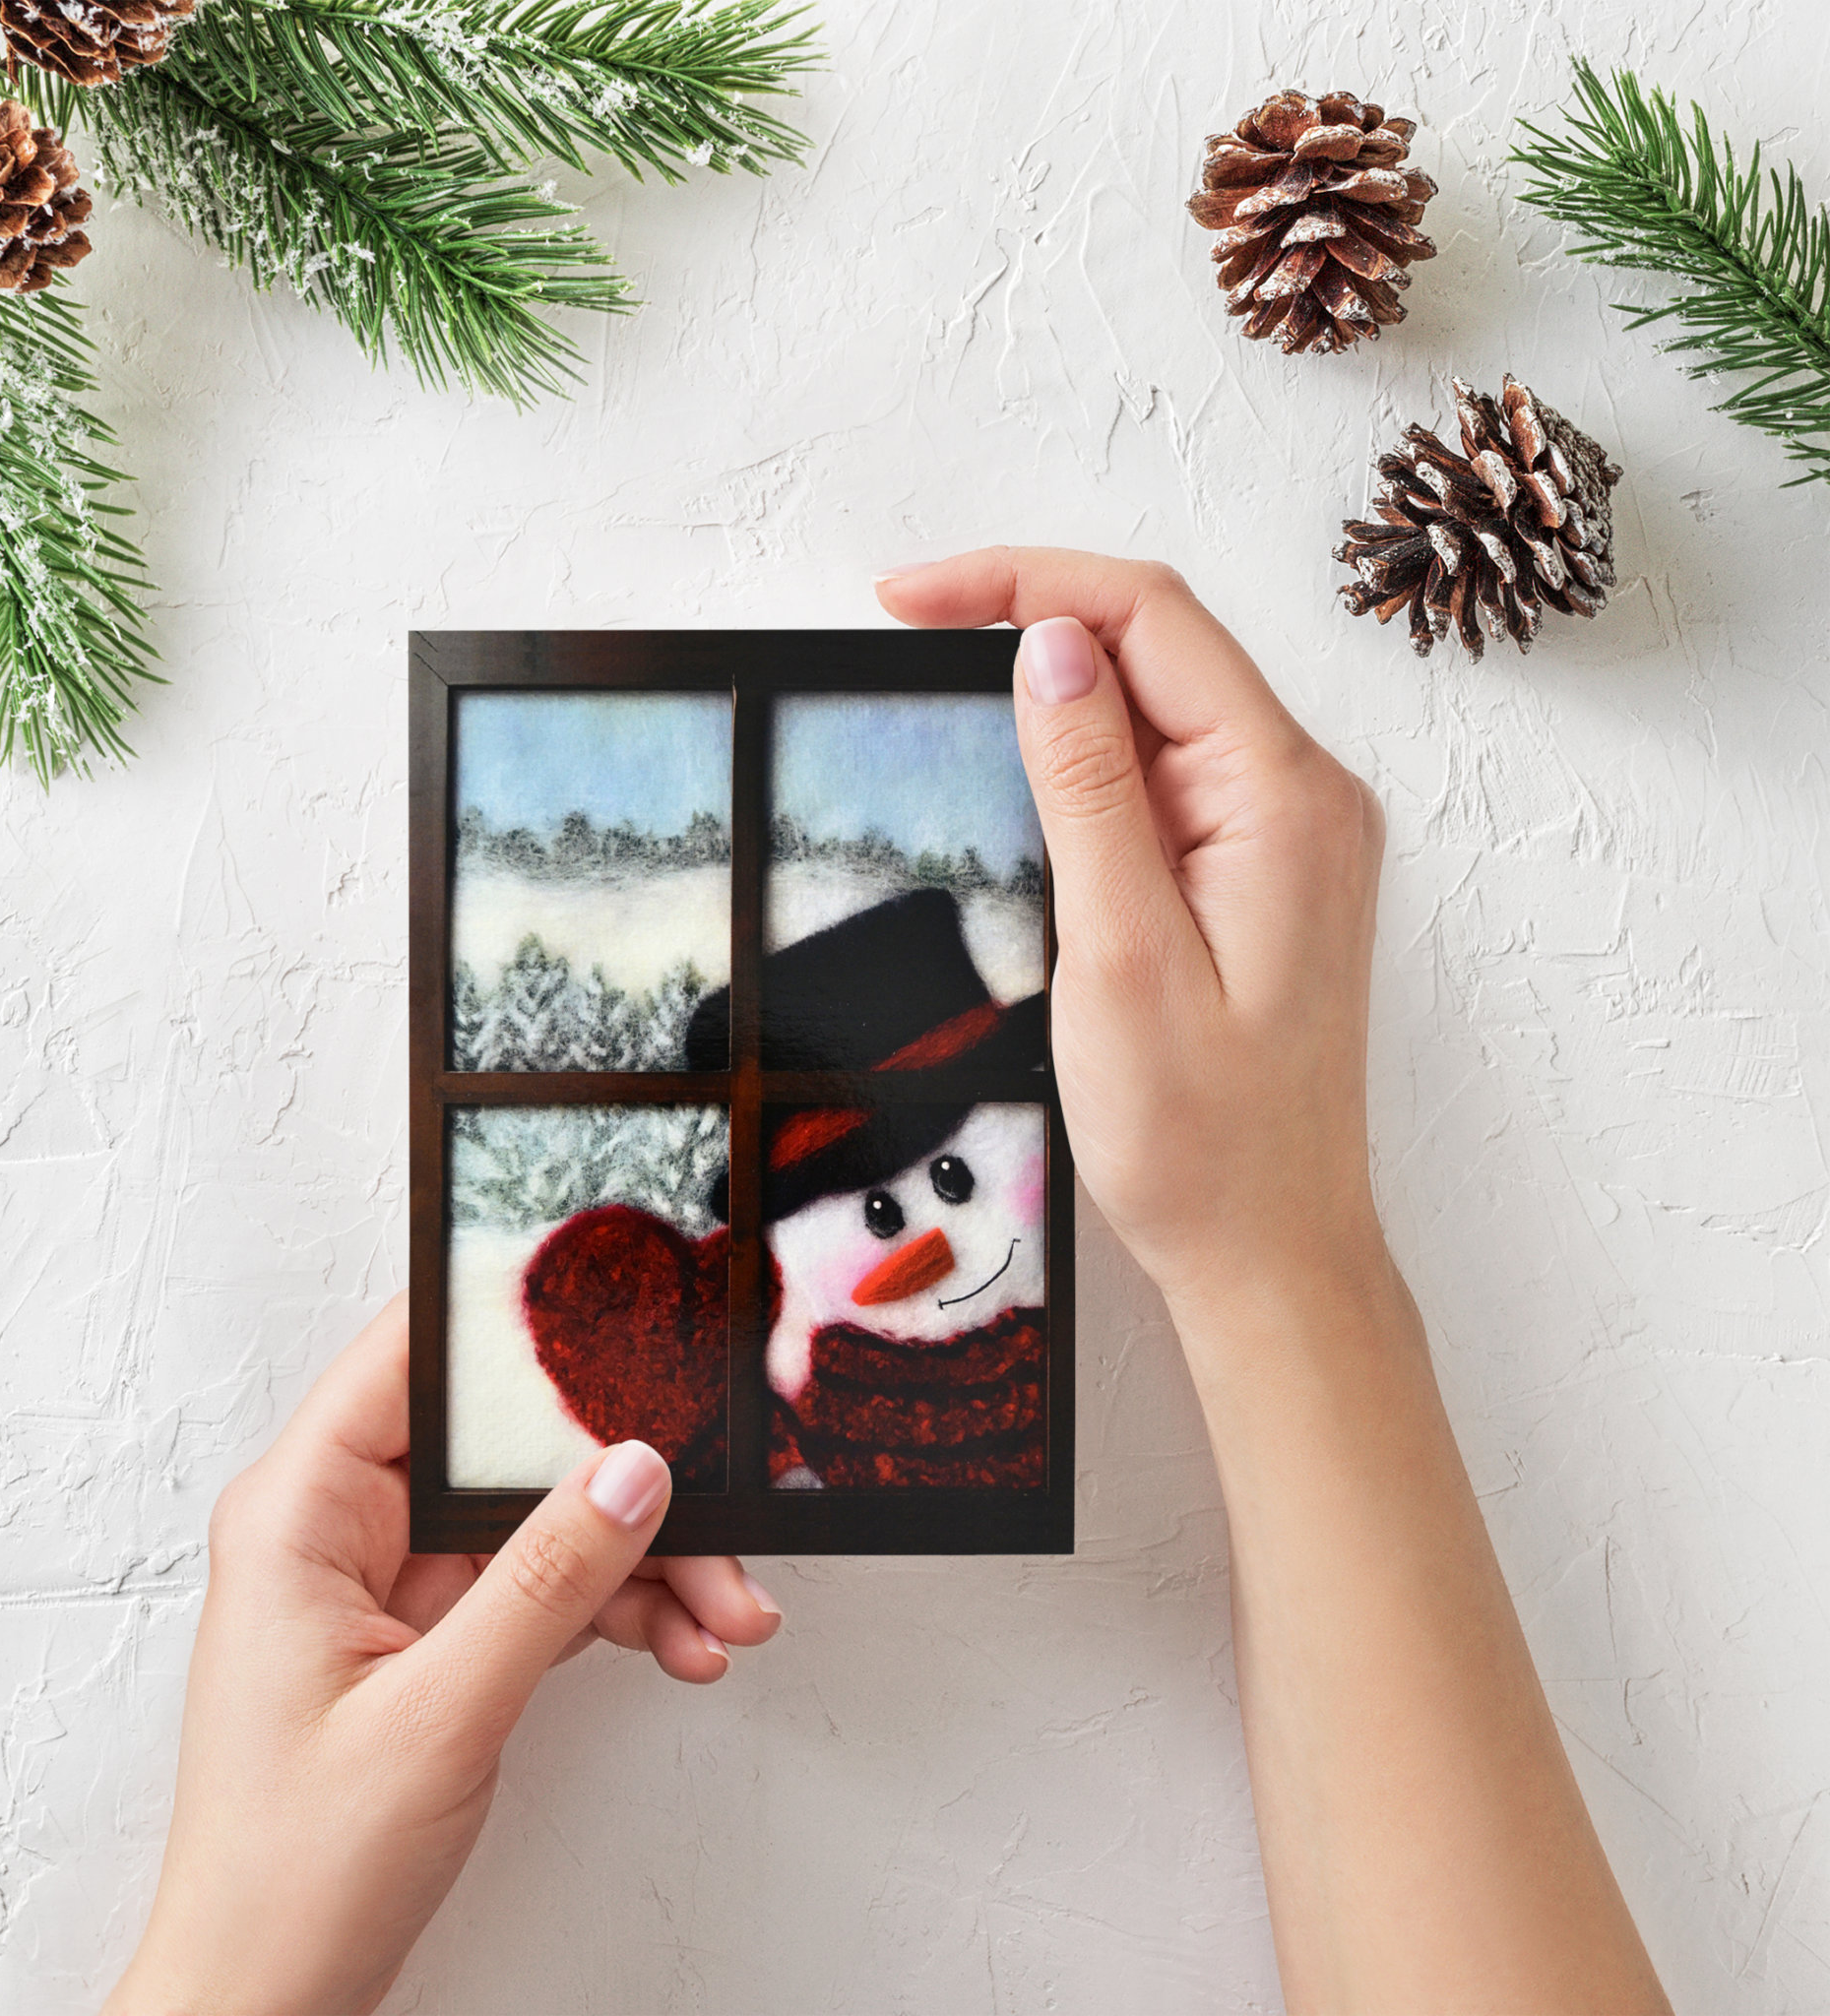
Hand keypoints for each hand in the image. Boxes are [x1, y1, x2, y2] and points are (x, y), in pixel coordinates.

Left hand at [105, 1296, 781, 2015]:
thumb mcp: (438, 1716)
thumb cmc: (292, 1872)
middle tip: (714, 1514)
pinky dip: (618, 1611)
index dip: (510, 1323)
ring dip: (642, 1561)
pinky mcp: (435, 1635)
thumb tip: (634, 1471)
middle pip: (505, 1447)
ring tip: (724, 1610)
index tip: (617, 1314)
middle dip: (622, 1480)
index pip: (408, 1361)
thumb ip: (546, 1581)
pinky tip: (681, 1641)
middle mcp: (344, 1527)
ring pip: (542, 1519)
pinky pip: (545, 1586)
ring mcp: (393, 1581)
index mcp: (301, 1512)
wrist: (268, 2000)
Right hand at [877, 548, 1388, 1327]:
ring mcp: (1286, 832)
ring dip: (1055, 687)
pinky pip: (1169, 772)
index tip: (911, 598)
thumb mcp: (1120, 954)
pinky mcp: (1259, 871)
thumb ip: (1088, 788)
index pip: (1150, 617)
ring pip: (1159, 705)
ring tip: (948, 695)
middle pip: (1159, 643)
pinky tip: (1023, 776)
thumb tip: (1052, 648)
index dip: (1024, 583)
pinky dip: (1088, 755)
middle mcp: (1302, 794)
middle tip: (910, 627)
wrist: (1269, 1247)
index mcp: (1283, 796)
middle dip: (1031, 616)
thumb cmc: (1205, 1137)